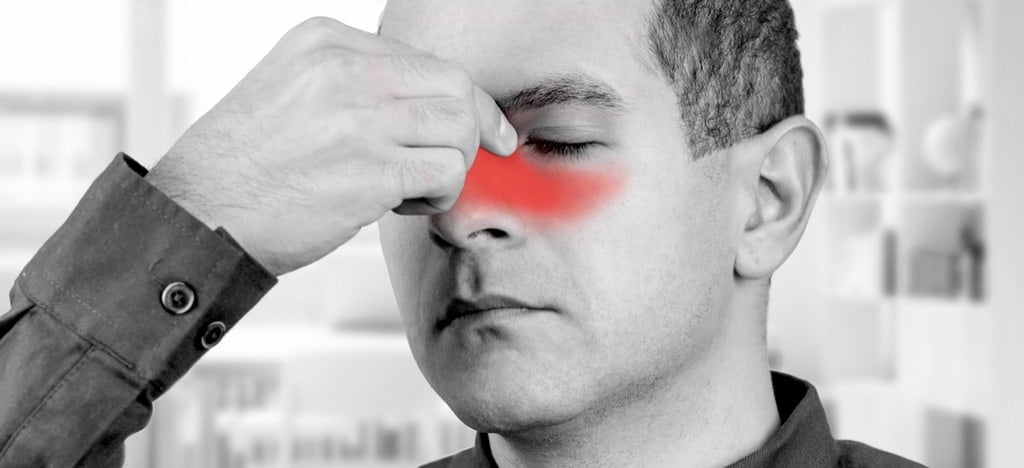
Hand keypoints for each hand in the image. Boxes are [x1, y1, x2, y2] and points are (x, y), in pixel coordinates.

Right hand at [146, 17, 516, 275]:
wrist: (198, 215)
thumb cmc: (243, 166)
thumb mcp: (291, 91)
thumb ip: (354, 88)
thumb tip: (427, 108)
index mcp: (327, 43)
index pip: (425, 62)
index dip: (462, 99)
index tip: (483, 126)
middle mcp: (347, 71)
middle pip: (455, 88)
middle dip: (472, 130)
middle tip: (464, 161)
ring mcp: (360, 119)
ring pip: (460, 129)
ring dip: (451, 167)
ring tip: (412, 188)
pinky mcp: (372, 171)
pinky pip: (447, 174)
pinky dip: (439, 196)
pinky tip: (403, 205)